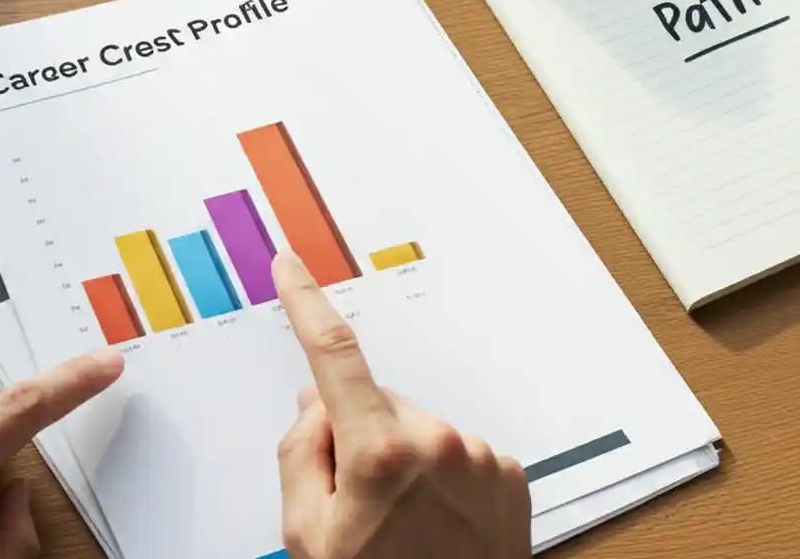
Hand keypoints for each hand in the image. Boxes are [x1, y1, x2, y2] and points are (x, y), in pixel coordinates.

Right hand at [273, 251, 530, 558]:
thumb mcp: (307, 535)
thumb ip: (300, 453)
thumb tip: (313, 405)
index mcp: (381, 453)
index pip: (334, 355)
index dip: (306, 303)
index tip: (290, 267)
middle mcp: (440, 442)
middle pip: (374, 403)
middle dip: (355, 433)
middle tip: (352, 501)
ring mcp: (481, 457)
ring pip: (416, 427)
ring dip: (400, 456)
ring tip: (400, 523)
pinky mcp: (509, 473)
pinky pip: (455, 450)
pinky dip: (438, 473)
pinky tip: (433, 521)